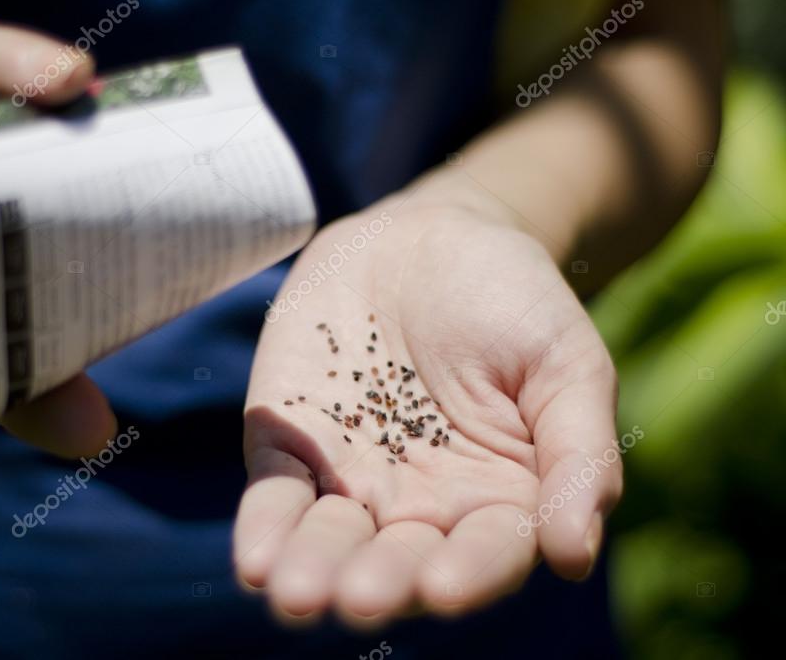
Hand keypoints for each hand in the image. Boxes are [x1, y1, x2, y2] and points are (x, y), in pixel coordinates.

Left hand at [233, 187, 622, 622]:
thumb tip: (573, 556)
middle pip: (399, 561)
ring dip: (312, 569)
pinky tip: (256, 559)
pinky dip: (265, 524)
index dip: (469, 573)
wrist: (431, 237)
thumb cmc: (514, 302)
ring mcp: (352, 478)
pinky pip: (276, 490)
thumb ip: (579, 454)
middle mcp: (422, 506)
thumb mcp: (568, 364)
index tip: (444, 585)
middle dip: (378, 582)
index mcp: (499, 498)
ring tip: (295, 594)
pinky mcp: (293, 443)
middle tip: (358, 598)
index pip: (487, 552)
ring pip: (329, 538)